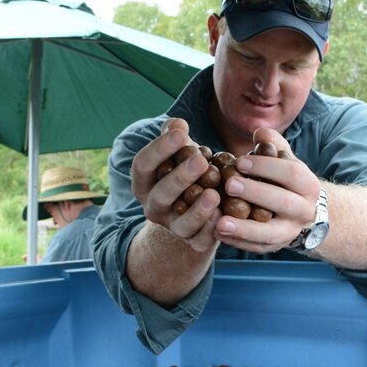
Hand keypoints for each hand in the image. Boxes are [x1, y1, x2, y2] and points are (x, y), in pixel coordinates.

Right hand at [131, 118, 220, 252]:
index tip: (181, 134)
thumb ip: (175, 135)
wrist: (196, 208)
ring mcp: (173, 227)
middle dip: (179, 178)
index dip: (159, 149)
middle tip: (200, 161)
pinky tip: (223, 216)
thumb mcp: (179, 151)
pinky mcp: (193, 242)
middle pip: (161, 196)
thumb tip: (177, 124)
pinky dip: (211, 231)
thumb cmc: (186, 170)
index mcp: (144, 183)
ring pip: (181, 224)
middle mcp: (153, 207)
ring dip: (198, 210)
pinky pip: (200, 241)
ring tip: (214, 193)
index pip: (143, 166)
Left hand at [214, 128, 321, 253]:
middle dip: (256, 193)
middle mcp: (304, 211)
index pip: (291, 174)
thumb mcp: (284, 159)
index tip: (239, 161)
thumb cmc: (285, 180)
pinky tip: (217, 232)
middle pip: (283, 203)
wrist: (302, 213)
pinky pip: (257, 247)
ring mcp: (290, 232)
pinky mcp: (275, 247)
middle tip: (229, 185)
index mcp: (308, 185)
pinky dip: (237, 242)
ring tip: (220, 223)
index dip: (265, 167)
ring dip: (245, 229)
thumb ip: (273, 144)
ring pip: (271, 233)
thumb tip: (259, 134)